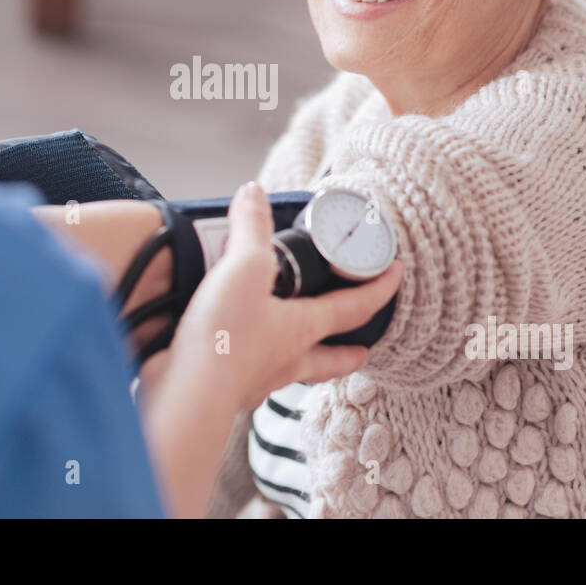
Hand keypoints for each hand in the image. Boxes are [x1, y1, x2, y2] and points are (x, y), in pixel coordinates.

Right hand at [137, 181, 401, 516]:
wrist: (189, 390)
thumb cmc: (225, 336)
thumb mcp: (244, 266)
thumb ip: (252, 228)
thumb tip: (255, 195)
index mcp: (303, 327)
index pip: (355, 307)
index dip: (379, 289)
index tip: (396, 276)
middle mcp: (287, 358)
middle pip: (331, 357)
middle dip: (350, 352)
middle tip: (363, 350)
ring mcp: (259, 379)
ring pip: (294, 373)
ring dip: (304, 364)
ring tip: (301, 355)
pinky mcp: (229, 389)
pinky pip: (253, 379)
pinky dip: (256, 368)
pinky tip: (245, 360)